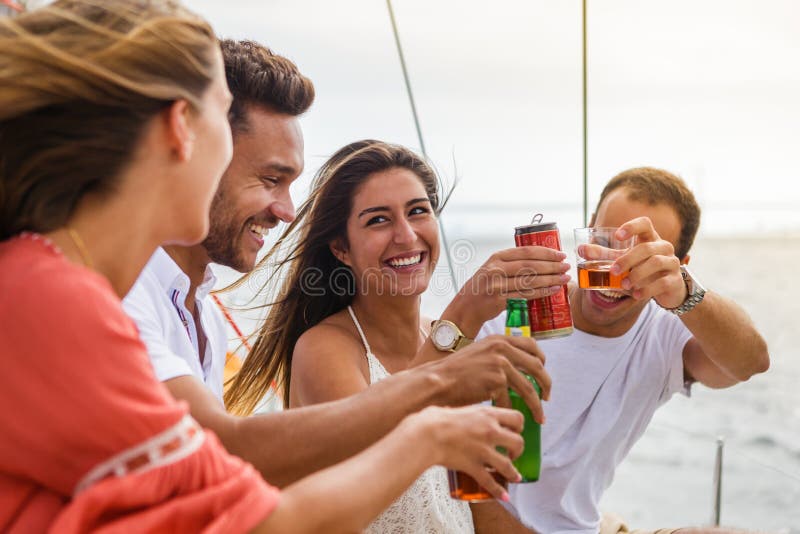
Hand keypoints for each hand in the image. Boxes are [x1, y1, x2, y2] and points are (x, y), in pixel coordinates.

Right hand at [405, 405, 524, 498]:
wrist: (424, 435)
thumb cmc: (433, 420)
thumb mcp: (454, 409)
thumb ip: (462, 413)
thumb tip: (455, 414)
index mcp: (486, 414)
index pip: (517, 418)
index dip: (519, 427)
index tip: (515, 431)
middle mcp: (490, 431)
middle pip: (518, 442)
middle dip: (519, 450)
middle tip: (513, 453)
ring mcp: (483, 451)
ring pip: (508, 465)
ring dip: (514, 473)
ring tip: (514, 476)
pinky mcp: (474, 467)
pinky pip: (490, 482)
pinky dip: (498, 491)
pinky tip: (503, 496)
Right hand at [424, 335, 550, 423]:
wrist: (439, 381)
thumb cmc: (455, 372)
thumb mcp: (479, 352)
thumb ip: (497, 354)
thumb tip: (517, 366)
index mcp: (499, 339)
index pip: (532, 345)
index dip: (542, 360)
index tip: (543, 372)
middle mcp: (502, 348)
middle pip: (537, 366)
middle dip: (546, 384)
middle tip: (547, 397)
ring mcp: (500, 364)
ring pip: (529, 387)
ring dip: (537, 405)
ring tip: (539, 417)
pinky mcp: (496, 381)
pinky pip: (511, 399)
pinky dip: (514, 411)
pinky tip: (515, 419)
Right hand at [444, 245, 569, 335]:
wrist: (466, 307)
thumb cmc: (483, 287)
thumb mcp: (493, 268)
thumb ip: (512, 263)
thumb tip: (541, 260)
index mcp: (496, 257)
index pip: (526, 251)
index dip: (546, 252)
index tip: (560, 254)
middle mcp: (496, 268)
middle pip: (531, 265)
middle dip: (552, 265)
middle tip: (566, 266)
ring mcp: (497, 284)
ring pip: (530, 280)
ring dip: (551, 279)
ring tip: (564, 278)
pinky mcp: (499, 299)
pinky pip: (526, 295)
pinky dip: (542, 292)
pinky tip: (553, 290)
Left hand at [611, 217, 686, 307]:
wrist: (668, 289)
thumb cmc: (643, 268)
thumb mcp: (624, 259)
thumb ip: (603, 255)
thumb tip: (580, 250)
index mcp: (650, 238)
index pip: (645, 224)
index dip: (632, 226)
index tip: (618, 235)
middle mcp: (663, 247)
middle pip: (646, 248)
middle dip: (628, 259)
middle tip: (613, 271)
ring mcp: (672, 263)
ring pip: (656, 263)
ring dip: (637, 274)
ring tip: (623, 285)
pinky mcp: (675, 280)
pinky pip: (662, 282)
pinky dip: (647, 289)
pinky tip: (636, 294)